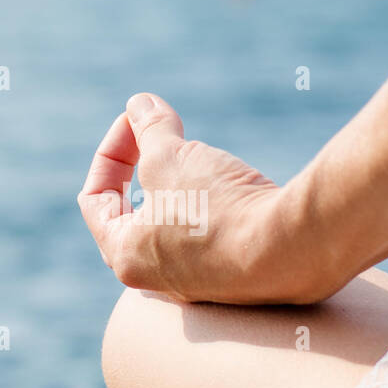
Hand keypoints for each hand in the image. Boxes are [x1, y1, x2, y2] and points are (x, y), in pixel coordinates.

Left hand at [78, 93, 314, 303]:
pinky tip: (234, 186)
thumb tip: (139, 104)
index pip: (95, 200)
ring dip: (182, 185)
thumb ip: (149, 128)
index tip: (136, 122)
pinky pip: (211, 237)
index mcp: (127, 256)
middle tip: (164, 140)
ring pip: (176, 225)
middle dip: (145, 169)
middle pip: (134, 215)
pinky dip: (212, 206)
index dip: (111, 152)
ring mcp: (200, 283)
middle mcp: (158, 279)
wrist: (292, 248)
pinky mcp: (238, 278)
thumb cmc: (218, 207)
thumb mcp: (172, 155)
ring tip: (204, 160)